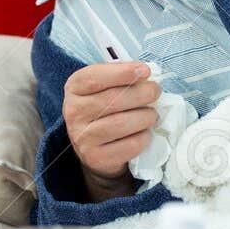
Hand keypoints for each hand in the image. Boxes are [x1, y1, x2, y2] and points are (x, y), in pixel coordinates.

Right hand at [62, 61, 159, 197]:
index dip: (123, 72)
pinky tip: (145, 133)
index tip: (146, 71)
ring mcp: (81, 137)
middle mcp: (73, 112)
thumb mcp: (106, 87)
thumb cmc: (106, 109)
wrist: (97, 148)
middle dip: (142, 93)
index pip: (95, 77)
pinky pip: (129, 145)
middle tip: (155, 92)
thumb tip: (145, 74)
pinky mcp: (94, 157)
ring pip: (121, 123)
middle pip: (112, 99)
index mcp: (74, 88)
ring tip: (152, 115)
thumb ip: (122, 77)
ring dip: (145, 117)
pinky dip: (144, 137)